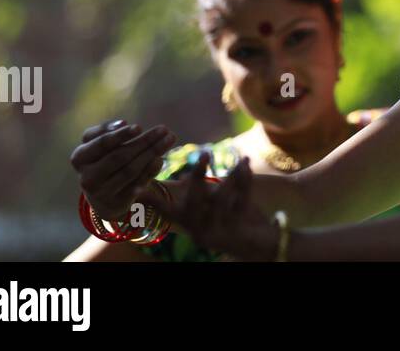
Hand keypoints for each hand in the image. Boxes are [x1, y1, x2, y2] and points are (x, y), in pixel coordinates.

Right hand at [70, 120, 178, 220]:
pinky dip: (149, 172)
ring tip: (168, 140)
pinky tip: (159, 160)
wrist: (102, 195)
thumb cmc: (102, 159)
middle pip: (120, 156)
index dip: (121, 135)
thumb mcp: (99, 144)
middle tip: (164, 129)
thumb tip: (124, 124)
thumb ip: (107, 130)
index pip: (102, 144)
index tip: (139, 127)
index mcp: (79, 158)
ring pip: (130, 170)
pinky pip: (136, 185)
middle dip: (144, 141)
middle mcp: (87, 177)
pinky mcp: (115, 202)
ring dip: (152, 153)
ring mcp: (101, 192)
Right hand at [141, 158, 277, 260]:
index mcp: (192, 225)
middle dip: (198, 177)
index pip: (168, 213)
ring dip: (232, 178)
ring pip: (221, 201)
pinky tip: (246, 164)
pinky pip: (241, 201)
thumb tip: (182, 179)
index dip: (154, 201)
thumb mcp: (216, 206)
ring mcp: (219, 233)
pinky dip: (246, 182)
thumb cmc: (234, 220)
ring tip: (241, 161)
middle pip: (193, 204)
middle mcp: (200, 231)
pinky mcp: (239, 231)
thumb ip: (202, 194)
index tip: (137, 190)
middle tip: (204, 153)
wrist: (261, 245)